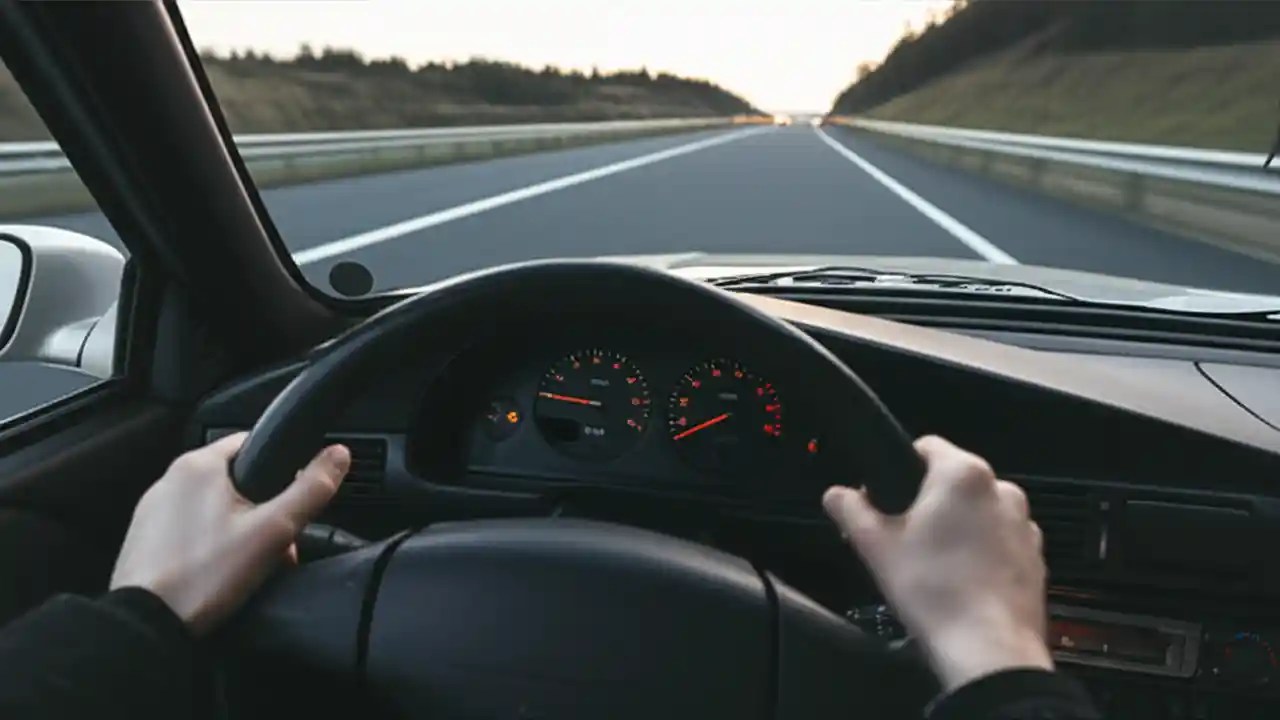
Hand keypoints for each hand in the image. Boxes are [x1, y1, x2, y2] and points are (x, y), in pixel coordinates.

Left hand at [110, 433, 349, 635]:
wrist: (145, 626)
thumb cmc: (206, 576)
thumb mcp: (273, 531)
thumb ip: (310, 490)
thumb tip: (339, 455)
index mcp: (199, 465)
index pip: (254, 444)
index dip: (283, 471)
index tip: (293, 504)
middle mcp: (169, 479)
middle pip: (235, 482)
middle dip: (263, 512)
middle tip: (275, 547)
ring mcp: (152, 511)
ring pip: (213, 509)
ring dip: (238, 531)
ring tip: (248, 567)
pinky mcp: (144, 540)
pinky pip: (190, 532)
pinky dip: (209, 546)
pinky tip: (218, 575)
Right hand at [823, 435, 1050, 690]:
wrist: (988, 648)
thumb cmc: (932, 590)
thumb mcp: (874, 545)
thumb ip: (849, 508)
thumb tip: (837, 494)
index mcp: (963, 474)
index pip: (925, 446)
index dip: (899, 469)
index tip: (885, 501)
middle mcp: (1002, 489)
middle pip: (953, 481)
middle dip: (929, 502)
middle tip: (904, 539)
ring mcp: (1025, 523)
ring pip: (979, 511)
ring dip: (958, 527)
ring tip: (934, 565)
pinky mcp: (1036, 556)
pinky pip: (1000, 540)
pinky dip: (982, 551)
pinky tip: (962, 581)